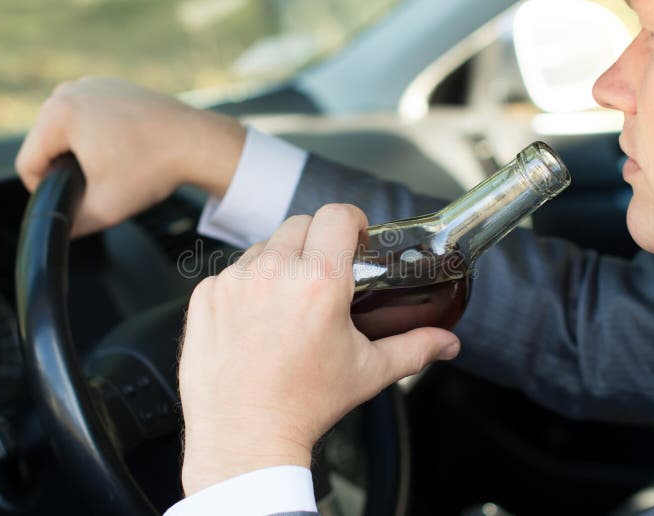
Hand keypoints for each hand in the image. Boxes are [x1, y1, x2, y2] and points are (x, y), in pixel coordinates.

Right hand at [15, 77, 245, 235]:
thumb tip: (56, 229)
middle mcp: (68, 91)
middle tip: (102, 184)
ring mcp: (90, 84)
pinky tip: (123, 151)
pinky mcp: (109, 86)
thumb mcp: (104, 208)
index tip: (75, 200)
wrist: (197, 143)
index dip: (45, 191)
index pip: (28, 164)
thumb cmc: (153, 169)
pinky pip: (87, 119)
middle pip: (44, 145)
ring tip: (114, 167)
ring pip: (65, 132)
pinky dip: (98, 137)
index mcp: (58, 114)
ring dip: (81, 154)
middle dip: (65, 169)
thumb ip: (70, 223)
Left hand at [177, 204, 460, 493]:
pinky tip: (254, 322)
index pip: (337, 216)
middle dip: (317, 242)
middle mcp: (273, 274)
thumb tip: (447, 343)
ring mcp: (234, 283)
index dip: (352, 220)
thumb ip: (414, 348)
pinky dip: (245, 287)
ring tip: (286, 305)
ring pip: (263, 249)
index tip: (354, 235)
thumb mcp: (367, 372)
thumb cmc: (305, 406)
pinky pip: (231, 273)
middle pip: (299, 225)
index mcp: (319, 284)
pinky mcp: (205, 297)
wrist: (243, 438)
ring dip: (278, 265)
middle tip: (323, 276)